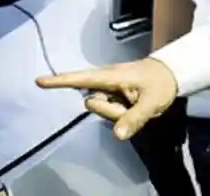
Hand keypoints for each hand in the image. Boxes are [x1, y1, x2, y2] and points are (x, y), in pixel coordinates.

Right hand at [35, 58, 179, 139]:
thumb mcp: (151, 103)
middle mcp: (103, 81)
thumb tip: (117, 136)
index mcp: (109, 76)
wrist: (171, 73)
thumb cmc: (160, 83)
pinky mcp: (111, 95)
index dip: (59, 82)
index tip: (39, 81)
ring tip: (136, 102)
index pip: (80, 79)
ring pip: (102, 108)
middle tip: (134, 104)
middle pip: (93, 103)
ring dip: (117, 112)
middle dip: (110, 111)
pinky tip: (133, 104)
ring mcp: (107, 89)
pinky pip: (109, 110)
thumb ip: (134, 119)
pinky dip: (120, 112)